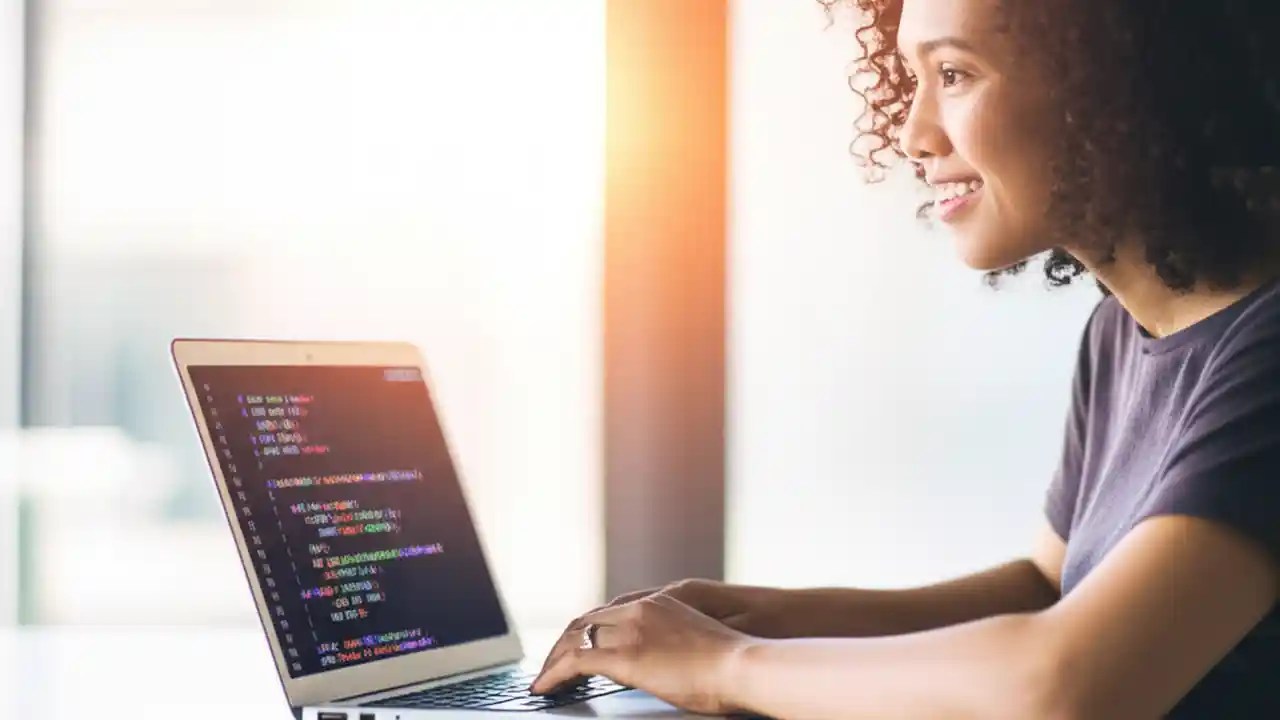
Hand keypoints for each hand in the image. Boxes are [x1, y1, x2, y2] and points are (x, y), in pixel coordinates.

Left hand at [533, 579, 777, 695]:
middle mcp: (641, 608)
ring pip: (575, 638)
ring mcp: (631, 629)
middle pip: (586, 621)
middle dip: (564, 644)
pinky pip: (575, 662)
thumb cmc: (735, 662)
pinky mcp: (625, 655)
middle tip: (551, 666)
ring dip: (554, 660)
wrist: (746, 664)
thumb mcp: (699, 641)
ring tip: (543, 681)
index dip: (586, 630)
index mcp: (659, 602)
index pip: (608, 612)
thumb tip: (666, 663)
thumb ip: (675, 642)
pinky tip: (544, 688)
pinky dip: (553, 675)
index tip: (575, 647)